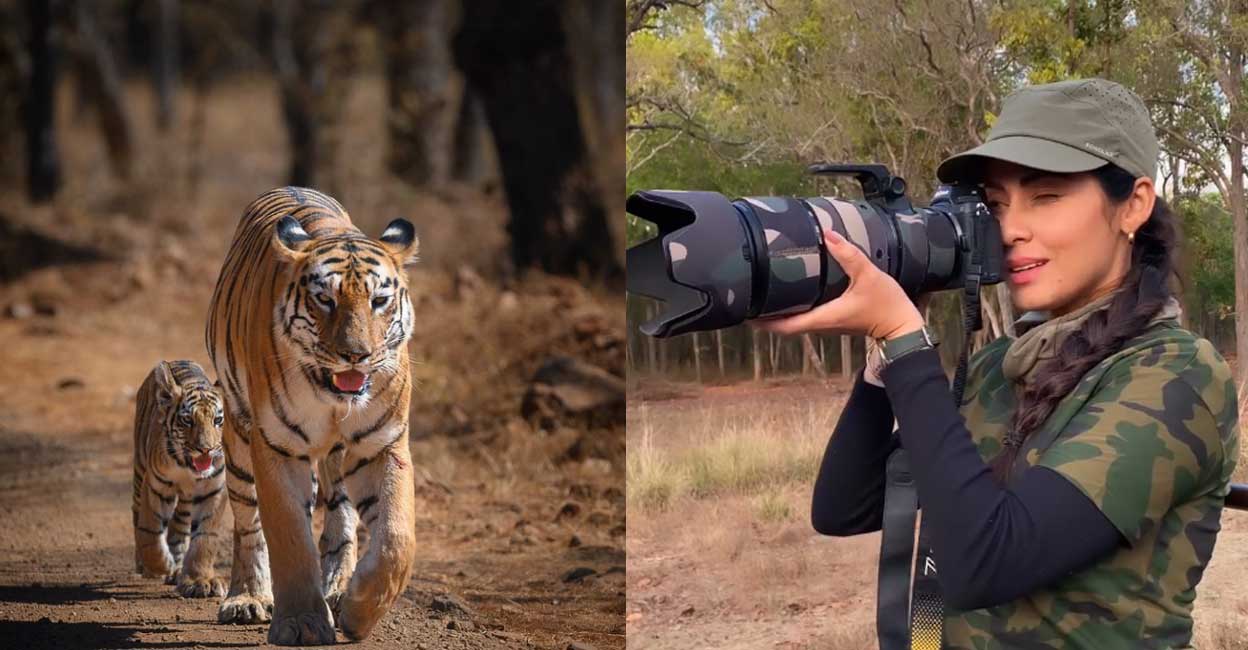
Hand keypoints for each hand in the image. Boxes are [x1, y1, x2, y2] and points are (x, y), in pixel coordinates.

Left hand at [750, 229, 925, 340]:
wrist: (904, 327)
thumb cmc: (887, 305)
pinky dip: (794, 309)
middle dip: (765, 316)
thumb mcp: (868, 275)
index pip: (785, 326)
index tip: (746, 312)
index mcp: (824, 318)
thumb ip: (848, 254)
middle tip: (748, 299)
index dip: (763, 321)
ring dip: (779, 312)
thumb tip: (829, 235)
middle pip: (785, 326)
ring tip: (764, 295)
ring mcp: (828, 324)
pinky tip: (792, 294)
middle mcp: (822, 324)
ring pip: (796, 322)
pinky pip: (808, 317)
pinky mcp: (835, 320)